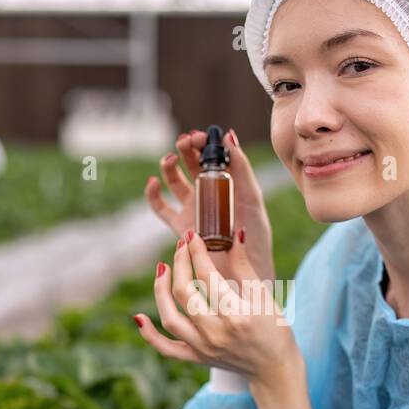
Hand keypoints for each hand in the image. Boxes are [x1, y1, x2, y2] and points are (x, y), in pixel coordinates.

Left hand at [133, 227, 300, 389]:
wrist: (273, 368)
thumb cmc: (274, 329)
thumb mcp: (263, 295)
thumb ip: (244, 265)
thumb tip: (234, 233)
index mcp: (236, 315)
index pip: (207, 276)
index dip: (197, 251)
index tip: (193, 236)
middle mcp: (216, 333)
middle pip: (184, 293)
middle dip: (180, 263)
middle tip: (181, 244)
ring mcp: (203, 348)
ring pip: (170, 318)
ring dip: (160, 291)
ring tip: (163, 268)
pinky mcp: (196, 358)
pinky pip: (166, 349)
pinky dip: (149, 334)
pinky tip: (138, 317)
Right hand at [144, 128, 275, 282]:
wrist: (246, 273)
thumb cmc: (256, 238)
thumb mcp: (252, 198)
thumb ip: (242, 168)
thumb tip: (229, 136)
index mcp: (227, 184)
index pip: (212, 155)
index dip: (203, 143)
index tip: (200, 137)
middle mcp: (207, 194)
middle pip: (190, 163)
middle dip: (186, 149)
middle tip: (185, 142)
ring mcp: (192, 209)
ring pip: (174, 180)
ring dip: (169, 165)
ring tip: (170, 158)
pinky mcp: (180, 227)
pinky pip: (160, 207)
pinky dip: (152, 193)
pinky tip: (153, 181)